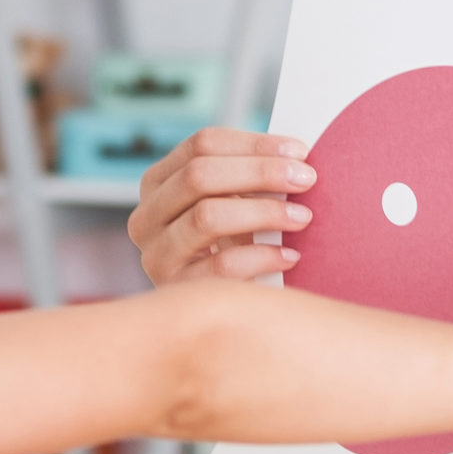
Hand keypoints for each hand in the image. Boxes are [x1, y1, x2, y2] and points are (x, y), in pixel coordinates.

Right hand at [127, 127, 317, 285]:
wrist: (212, 309)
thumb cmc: (230, 243)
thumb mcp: (230, 203)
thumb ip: (250, 177)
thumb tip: (297, 157)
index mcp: (157, 181)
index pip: (202, 144)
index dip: (253, 144)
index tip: (300, 152)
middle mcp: (146, 215)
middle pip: (199, 175)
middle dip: (260, 172)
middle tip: (306, 179)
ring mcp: (155, 254)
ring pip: (207, 216)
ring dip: (263, 212)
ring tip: (302, 217)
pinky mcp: (175, 289)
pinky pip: (221, 266)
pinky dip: (261, 257)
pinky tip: (290, 256)